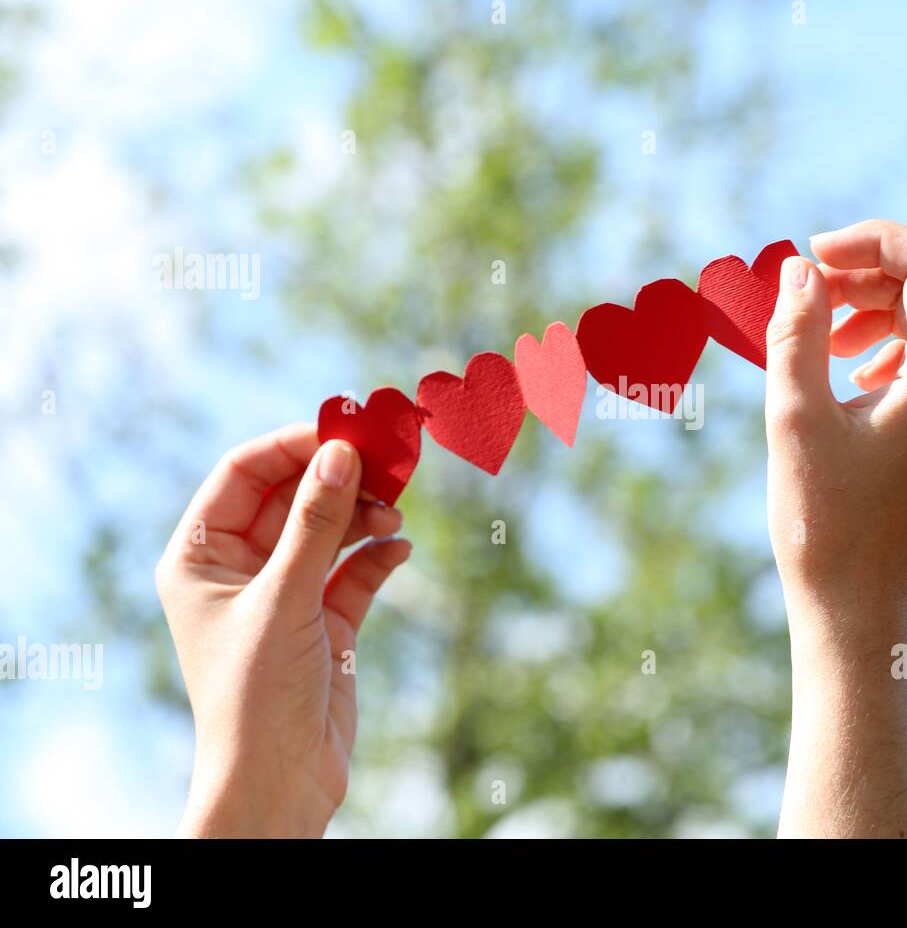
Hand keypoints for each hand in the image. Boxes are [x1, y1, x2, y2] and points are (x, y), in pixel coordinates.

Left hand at [156, 424, 410, 836]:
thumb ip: (316, 523)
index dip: (293, 446)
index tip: (345, 430)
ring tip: (396, 514)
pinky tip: (399, 549)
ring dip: (364, 515)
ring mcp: (285, 593)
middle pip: (293, 496)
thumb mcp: (284, 598)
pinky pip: (354, 569)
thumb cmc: (256, 694)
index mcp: (201, 556)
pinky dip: (378, 555)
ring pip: (329, 529)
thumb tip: (342, 452)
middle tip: (389, 461)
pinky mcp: (325, 621)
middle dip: (339, 478)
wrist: (281, 782)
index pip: (244, 473)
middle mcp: (240, 569)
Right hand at [765, 219, 906, 836]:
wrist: (861, 615)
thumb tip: (800, 270)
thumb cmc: (824, 526)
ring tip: (823, 336)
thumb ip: (797, 332)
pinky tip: (848, 375)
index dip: (873, 239)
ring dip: (881, 309)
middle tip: (808, 290)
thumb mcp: (795, 419)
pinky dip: (894, 346)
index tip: (812, 255)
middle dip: (872, 272)